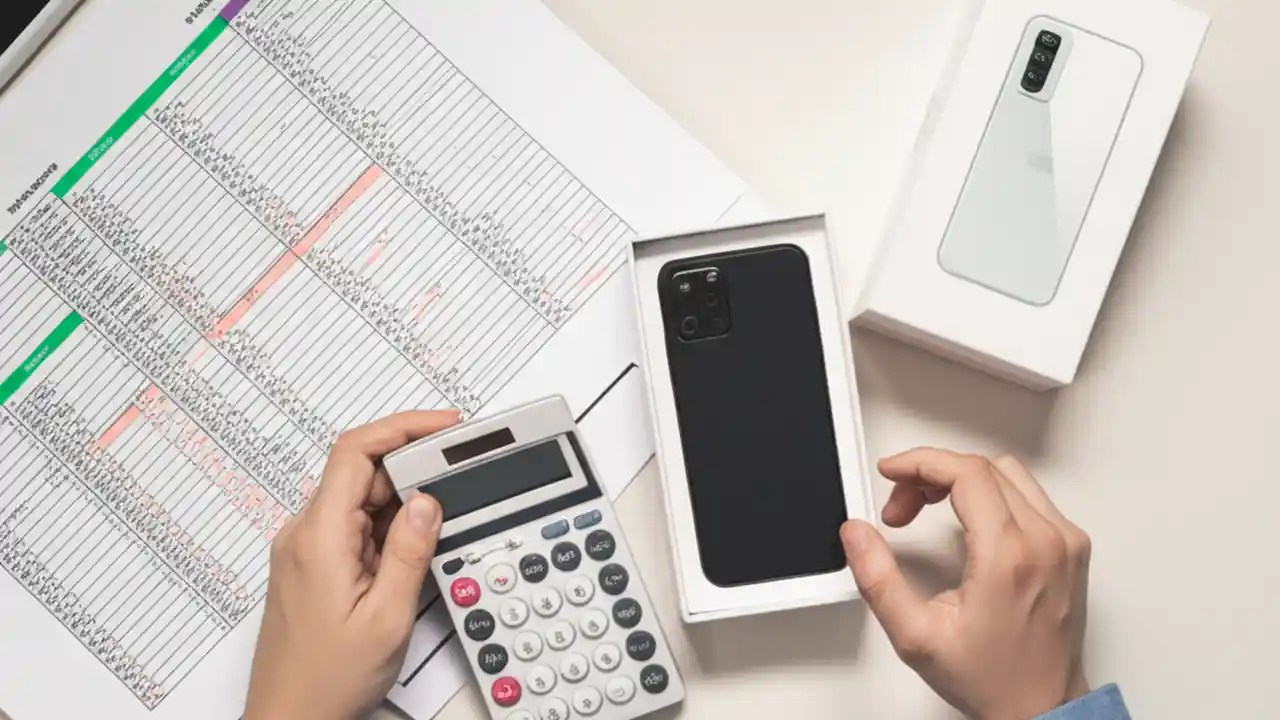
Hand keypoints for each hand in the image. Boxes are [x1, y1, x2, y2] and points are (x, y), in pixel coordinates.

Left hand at [244, 411, 460, 719]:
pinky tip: (411, 552)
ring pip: (361, 499)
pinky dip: (389, 527)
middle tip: (458, 475)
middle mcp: (305, 534)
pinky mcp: (315, 565)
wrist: (289, 719)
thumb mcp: (387, 618)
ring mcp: (307, 549)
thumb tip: (428, 501)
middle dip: (413, 466)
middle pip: (362, 470)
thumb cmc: (326, 680)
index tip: (443, 425)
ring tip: (438, 529)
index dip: (403, 426)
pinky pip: (356, 526)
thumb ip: (411, 552)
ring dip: (402, 503)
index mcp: (319, 536)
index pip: (356, 450)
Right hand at [843, 449, 1091, 719]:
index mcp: (1007, 558)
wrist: (1043, 706)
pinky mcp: (1072, 547)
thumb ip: (878, 579)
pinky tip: (968, 521)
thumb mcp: (916, 636)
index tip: (892, 471)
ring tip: (930, 510)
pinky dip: (991, 495)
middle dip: (931, 476)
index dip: (920, 462)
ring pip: (1008, 474)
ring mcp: (1065, 542)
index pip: (966, 472)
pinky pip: (1029, 495)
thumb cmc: (992, 678)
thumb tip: (856, 534)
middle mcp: (1045, 541)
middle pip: (983, 467)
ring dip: (962, 481)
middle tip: (901, 508)